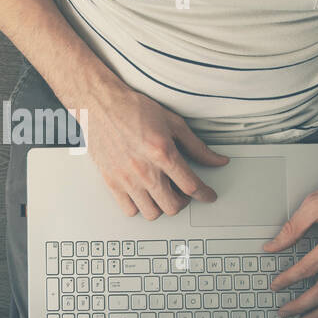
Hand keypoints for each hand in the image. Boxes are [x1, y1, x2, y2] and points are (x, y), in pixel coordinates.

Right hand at [79, 85, 228, 218]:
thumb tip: (217, 160)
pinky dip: (140, 207)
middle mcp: (144, 169)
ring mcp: (126, 178)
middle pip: (173, 205)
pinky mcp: (111, 182)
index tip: (208, 195)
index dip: (205, 194)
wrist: (100, 104)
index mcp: (162, 152)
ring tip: (163, 193)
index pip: (191, 185)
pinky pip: (130, 210)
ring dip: (162, 206)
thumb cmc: (132, 109)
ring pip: (152, 213)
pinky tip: (143, 194)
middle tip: (183, 192)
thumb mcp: (173, 123)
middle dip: (184, 202)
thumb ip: (197, 146)